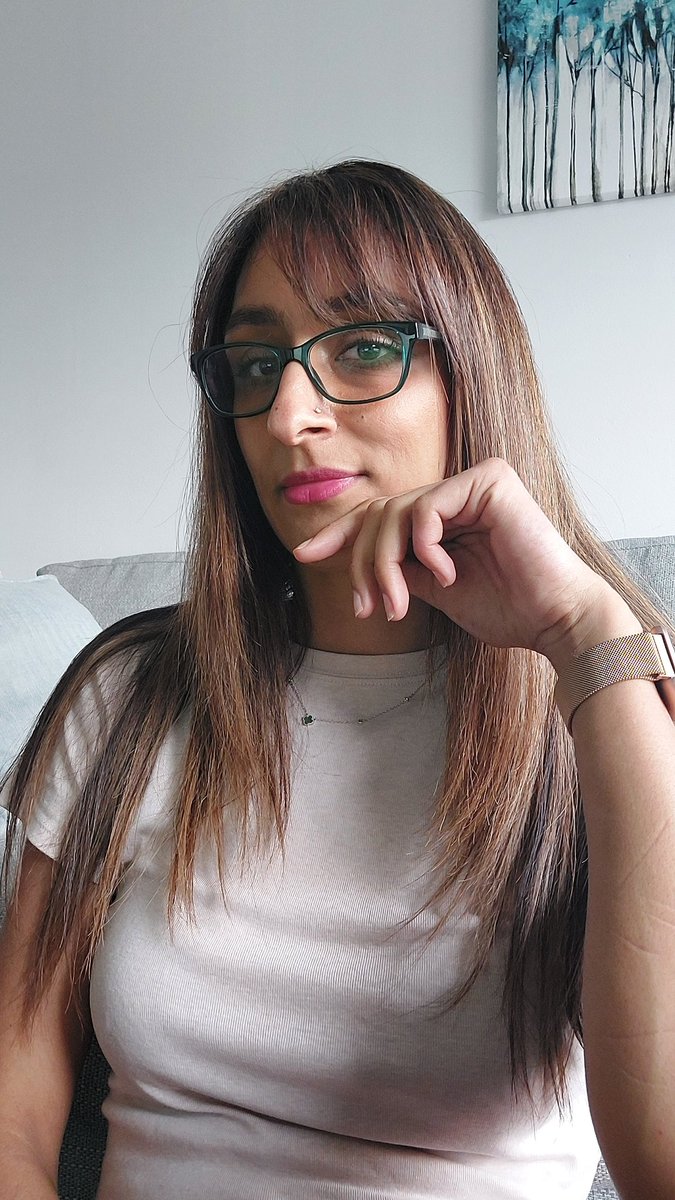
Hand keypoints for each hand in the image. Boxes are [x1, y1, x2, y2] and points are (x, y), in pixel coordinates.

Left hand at [293, 458, 636, 666]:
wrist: (553, 619)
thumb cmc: (507, 608)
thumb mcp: (434, 589)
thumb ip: (399, 568)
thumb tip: (352, 563)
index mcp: (447, 515)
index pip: (382, 515)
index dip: (341, 534)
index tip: (306, 555)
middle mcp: (459, 492)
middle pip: (381, 514)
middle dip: (363, 564)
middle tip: (367, 607)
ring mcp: (474, 482)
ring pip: (396, 512)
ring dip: (385, 565)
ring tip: (400, 604)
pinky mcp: (490, 480)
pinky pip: (427, 508)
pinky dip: (424, 547)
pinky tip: (446, 574)